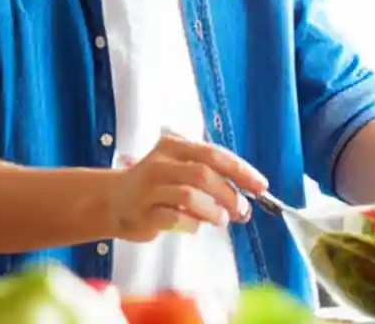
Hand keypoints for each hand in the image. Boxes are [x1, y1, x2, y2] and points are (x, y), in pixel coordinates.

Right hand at [105, 131, 267, 241]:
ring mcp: (149, 188)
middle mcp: (160, 163)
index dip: (240, 170)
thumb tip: (245, 196)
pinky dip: (191, 223)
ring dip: (213, 210)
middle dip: (229, 194)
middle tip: (242, 210)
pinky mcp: (143, 212)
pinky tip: (195, 226)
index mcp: (174, 147)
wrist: (113, 200)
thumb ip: (210, 177)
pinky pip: (174, 217)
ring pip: (189, 195)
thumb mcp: (180, 168)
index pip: (214, 154)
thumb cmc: (156, 185)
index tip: (261, 186)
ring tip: (222, 219)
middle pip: (203, 174)